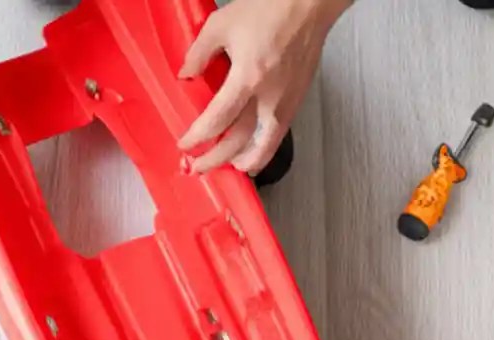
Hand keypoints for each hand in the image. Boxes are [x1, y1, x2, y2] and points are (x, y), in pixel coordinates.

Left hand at [177, 0, 351, 174]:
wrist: (307, 5)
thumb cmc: (271, 9)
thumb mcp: (221, 24)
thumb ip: (199, 52)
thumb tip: (187, 75)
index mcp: (248, 77)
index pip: (217, 119)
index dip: (198, 136)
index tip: (186, 144)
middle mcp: (269, 95)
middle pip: (240, 140)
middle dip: (217, 158)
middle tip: (200, 168)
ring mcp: (286, 100)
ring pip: (265, 144)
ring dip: (247, 161)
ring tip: (232, 169)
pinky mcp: (296, 99)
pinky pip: (279, 133)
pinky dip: (267, 148)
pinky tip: (258, 151)